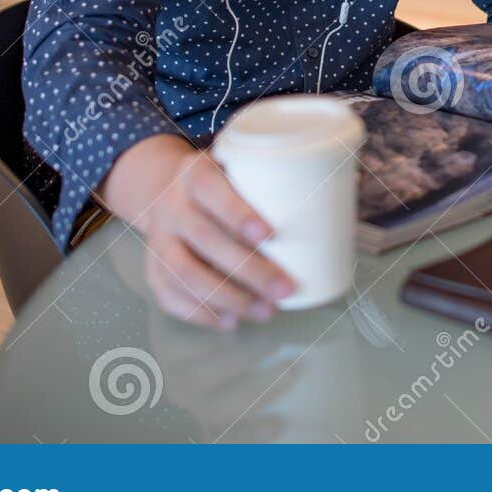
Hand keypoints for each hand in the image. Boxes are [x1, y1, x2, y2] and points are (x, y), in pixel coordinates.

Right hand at [99, 133, 296, 330]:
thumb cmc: (224, 184)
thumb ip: (274, 180)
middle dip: (248, 269)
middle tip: (285, 289)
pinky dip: (201, 314)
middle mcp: (170, 205)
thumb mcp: (240, 169)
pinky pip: (170, 297)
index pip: (209, 189)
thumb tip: (339, 206)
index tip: (270, 235)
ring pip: (185, 273)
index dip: (237, 213)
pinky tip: (232, 322)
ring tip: (266, 311)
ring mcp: (158, 240)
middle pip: (204, 238)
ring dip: (229, 298)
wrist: (167, 193)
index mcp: (194, 173)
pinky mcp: (152, 269)